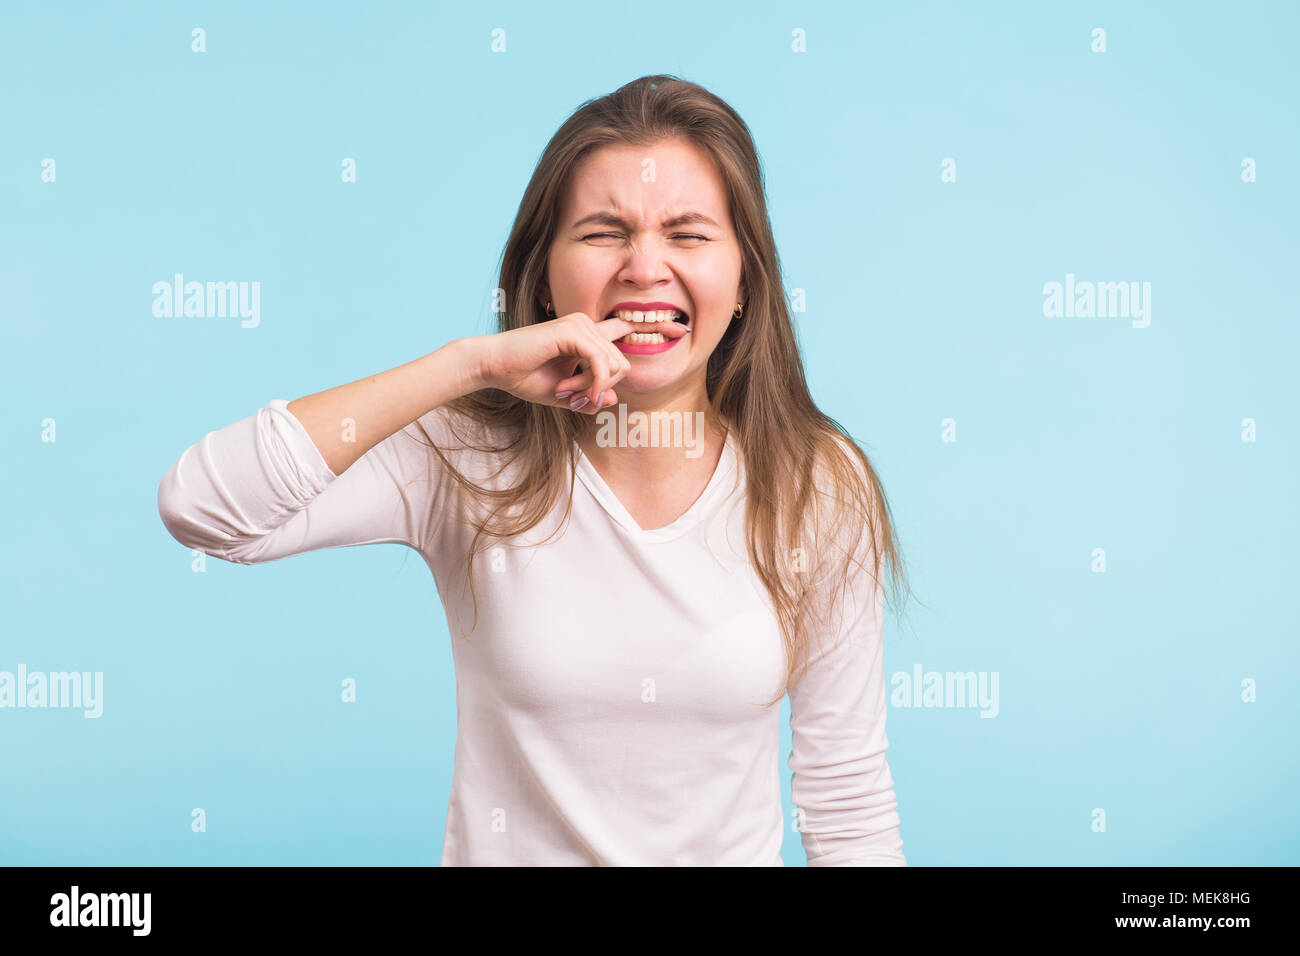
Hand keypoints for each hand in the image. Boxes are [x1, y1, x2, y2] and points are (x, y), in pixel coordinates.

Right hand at [469, 311, 634, 412]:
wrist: (493, 367)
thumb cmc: (524, 377)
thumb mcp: (565, 395)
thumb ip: (590, 397)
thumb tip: (615, 398)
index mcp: (586, 335)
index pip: (622, 338)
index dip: (630, 352)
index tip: (617, 375)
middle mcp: (586, 325)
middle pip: (622, 365)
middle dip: (601, 389)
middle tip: (573, 399)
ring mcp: (580, 325)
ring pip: (614, 365)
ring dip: (591, 388)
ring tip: (563, 392)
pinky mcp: (571, 331)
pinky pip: (600, 362)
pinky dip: (589, 383)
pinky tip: (566, 391)